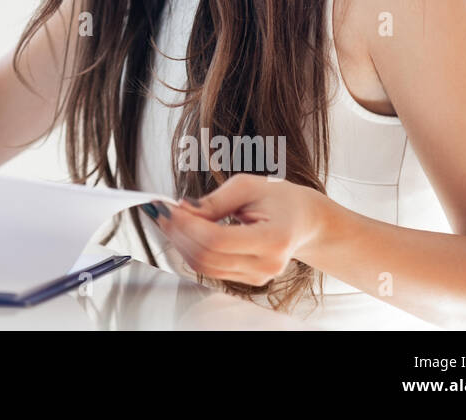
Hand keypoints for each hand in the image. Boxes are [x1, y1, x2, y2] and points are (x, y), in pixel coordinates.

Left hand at [147, 174, 328, 286]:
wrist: (303, 220)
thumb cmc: (279, 197)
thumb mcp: (248, 186)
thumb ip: (215, 201)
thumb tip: (182, 210)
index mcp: (274, 238)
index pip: (218, 240)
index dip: (189, 225)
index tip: (170, 208)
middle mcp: (267, 264)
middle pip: (208, 256)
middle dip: (179, 233)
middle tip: (162, 211)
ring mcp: (259, 276)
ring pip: (205, 266)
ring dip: (181, 243)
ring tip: (169, 219)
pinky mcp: (248, 279)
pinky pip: (211, 269)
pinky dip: (191, 250)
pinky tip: (183, 232)